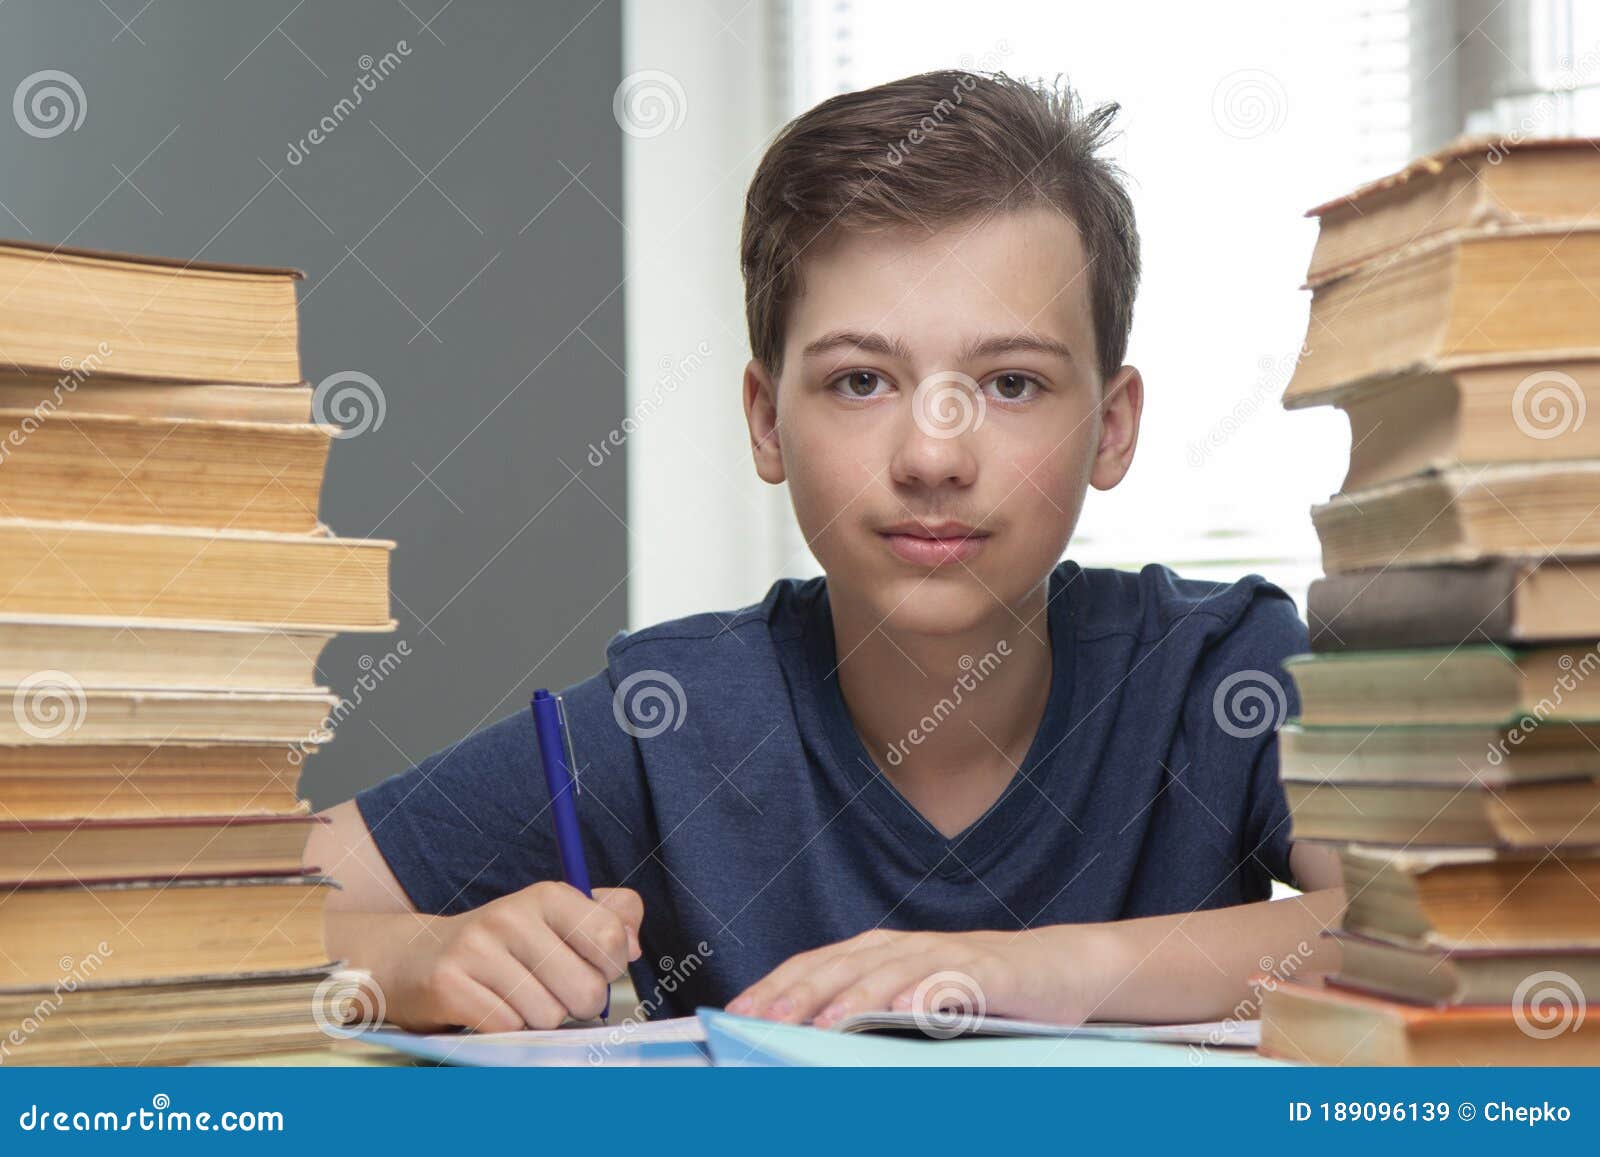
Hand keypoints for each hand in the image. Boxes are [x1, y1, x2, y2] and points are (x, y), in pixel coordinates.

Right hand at [384, 882, 642, 1031]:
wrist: (418, 958)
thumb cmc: (504, 944)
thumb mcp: (557, 918)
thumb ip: (609, 920)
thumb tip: (633, 946)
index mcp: (548, 895)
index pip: (610, 937)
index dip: (610, 967)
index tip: (590, 967)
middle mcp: (512, 915)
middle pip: (585, 989)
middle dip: (577, 1004)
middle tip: (553, 992)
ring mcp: (478, 950)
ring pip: (548, 1015)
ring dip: (539, 1020)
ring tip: (518, 998)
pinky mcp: (450, 985)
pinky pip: (509, 1029)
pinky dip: (508, 1030)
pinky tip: (492, 1008)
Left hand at [725, 925, 1115, 1028]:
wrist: (1059, 969)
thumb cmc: (978, 992)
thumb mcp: (914, 1001)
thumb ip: (869, 1013)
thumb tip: (809, 1044)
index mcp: (881, 953)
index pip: (816, 964)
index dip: (776, 986)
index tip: (736, 1014)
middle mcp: (907, 947)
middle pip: (843, 964)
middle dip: (800, 992)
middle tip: (763, 1020)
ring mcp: (948, 955)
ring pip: (891, 970)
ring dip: (855, 995)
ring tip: (824, 1022)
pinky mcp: (988, 971)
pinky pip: (953, 981)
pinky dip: (926, 992)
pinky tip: (905, 1010)